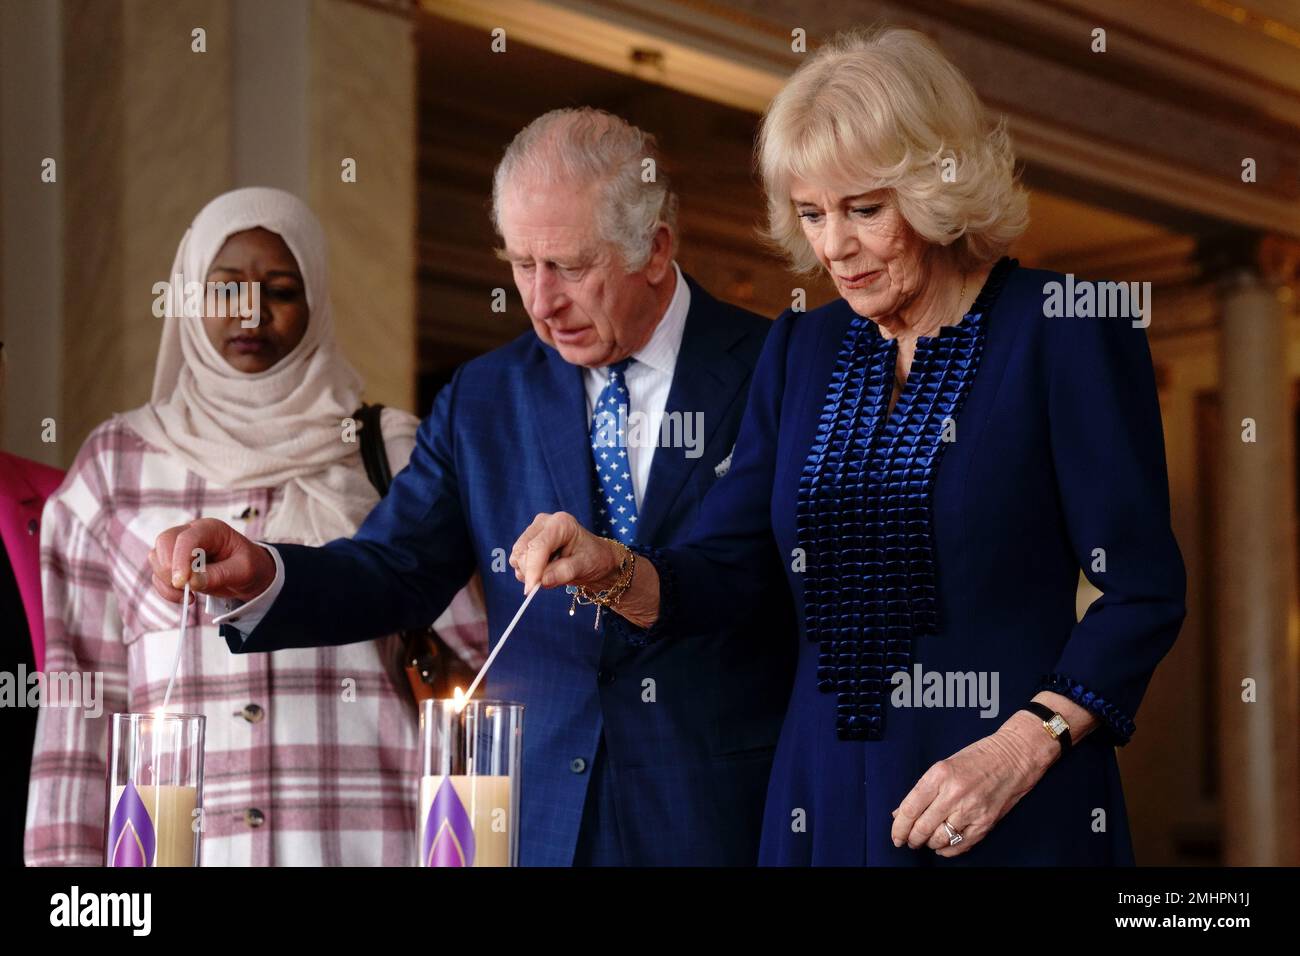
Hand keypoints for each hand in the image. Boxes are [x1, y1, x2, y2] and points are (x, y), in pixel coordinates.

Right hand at [148, 518, 276, 603]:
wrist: (249, 574)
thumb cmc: (249, 565)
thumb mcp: (243, 570)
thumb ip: (219, 575)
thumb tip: (192, 582)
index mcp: (211, 529)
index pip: (187, 538)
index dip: (180, 559)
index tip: (181, 582)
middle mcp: (192, 534)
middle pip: (164, 541)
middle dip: (168, 567)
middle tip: (184, 588)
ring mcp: (180, 548)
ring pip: (156, 558)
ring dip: (166, 581)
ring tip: (190, 596)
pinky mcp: (174, 564)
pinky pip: (158, 575)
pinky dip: (166, 590)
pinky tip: (186, 598)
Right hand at [508, 512, 621, 593]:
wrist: (594, 558)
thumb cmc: (593, 558)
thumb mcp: (584, 566)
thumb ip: (564, 572)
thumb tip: (542, 581)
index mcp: (561, 523)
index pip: (538, 546)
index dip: (532, 568)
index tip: (531, 589)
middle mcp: (544, 523)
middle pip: (523, 551)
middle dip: (531, 572)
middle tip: (549, 582)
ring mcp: (534, 531)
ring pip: (517, 556)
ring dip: (528, 572)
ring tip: (552, 573)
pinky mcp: (527, 541)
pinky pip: (517, 560)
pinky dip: (526, 571)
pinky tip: (545, 570)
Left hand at [890, 711, 1057, 857]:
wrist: (1013, 757)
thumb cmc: (978, 757)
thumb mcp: (943, 766)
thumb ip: (922, 790)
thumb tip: (901, 812)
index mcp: (939, 775)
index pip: (910, 808)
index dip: (898, 827)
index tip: (895, 835)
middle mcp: (954, 793)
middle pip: (922, 827)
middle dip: (912, 838)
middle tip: (909, 840)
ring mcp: (971, 810)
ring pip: (940, 839)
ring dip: (928, 844)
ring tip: (926, 840)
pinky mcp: (985, 822)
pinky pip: (961, 845)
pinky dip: (948, 849)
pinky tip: (942, 846)